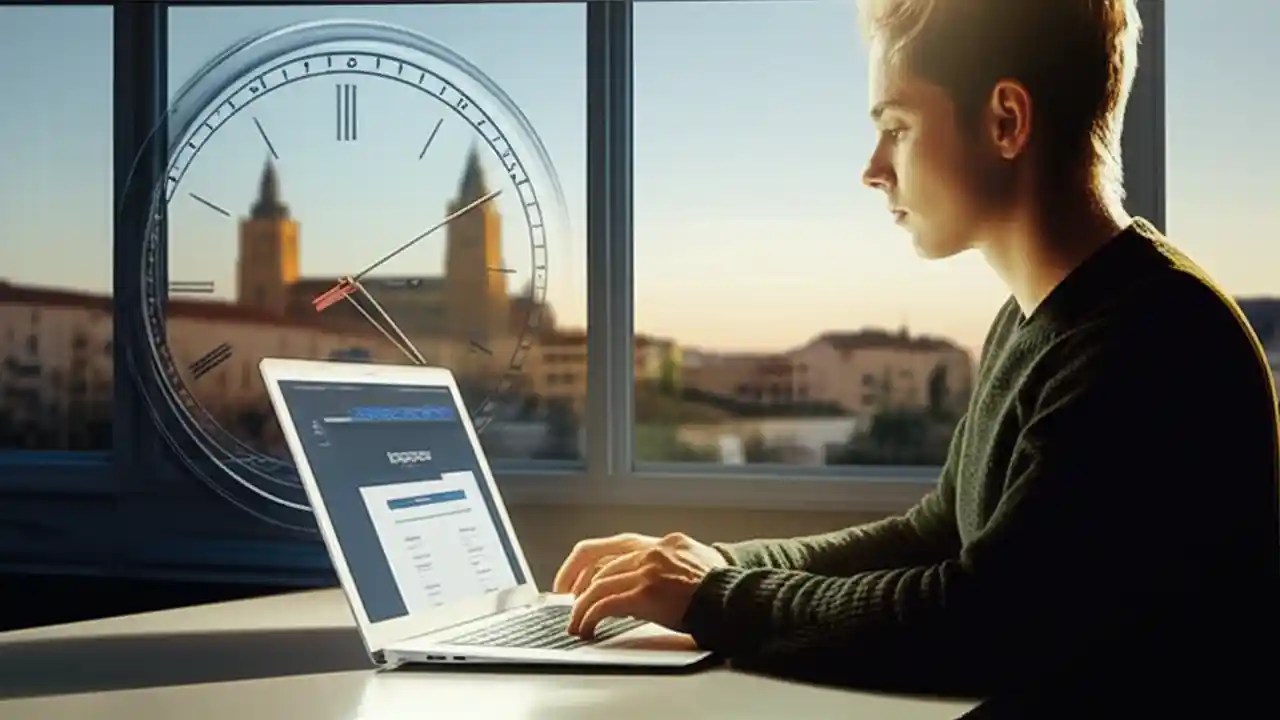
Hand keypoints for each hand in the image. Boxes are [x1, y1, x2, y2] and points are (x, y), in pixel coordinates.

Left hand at [553, 532, 728, 637]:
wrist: (737, 599)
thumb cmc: (722, 589)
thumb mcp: (693, 563)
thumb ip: (665, 566)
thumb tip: (639, 586)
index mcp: (662, 543)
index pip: (613, 546)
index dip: (587, 563)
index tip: (576, 578)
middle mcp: (652, 550)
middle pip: (600, 564)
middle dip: (578, 587)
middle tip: (569, 603)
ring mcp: (648, 570)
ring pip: (598, 585)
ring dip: (581, 608)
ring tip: (576, 624)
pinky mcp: (646, 593)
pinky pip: (606, 604)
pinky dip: (589, 617)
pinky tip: (587, 628)